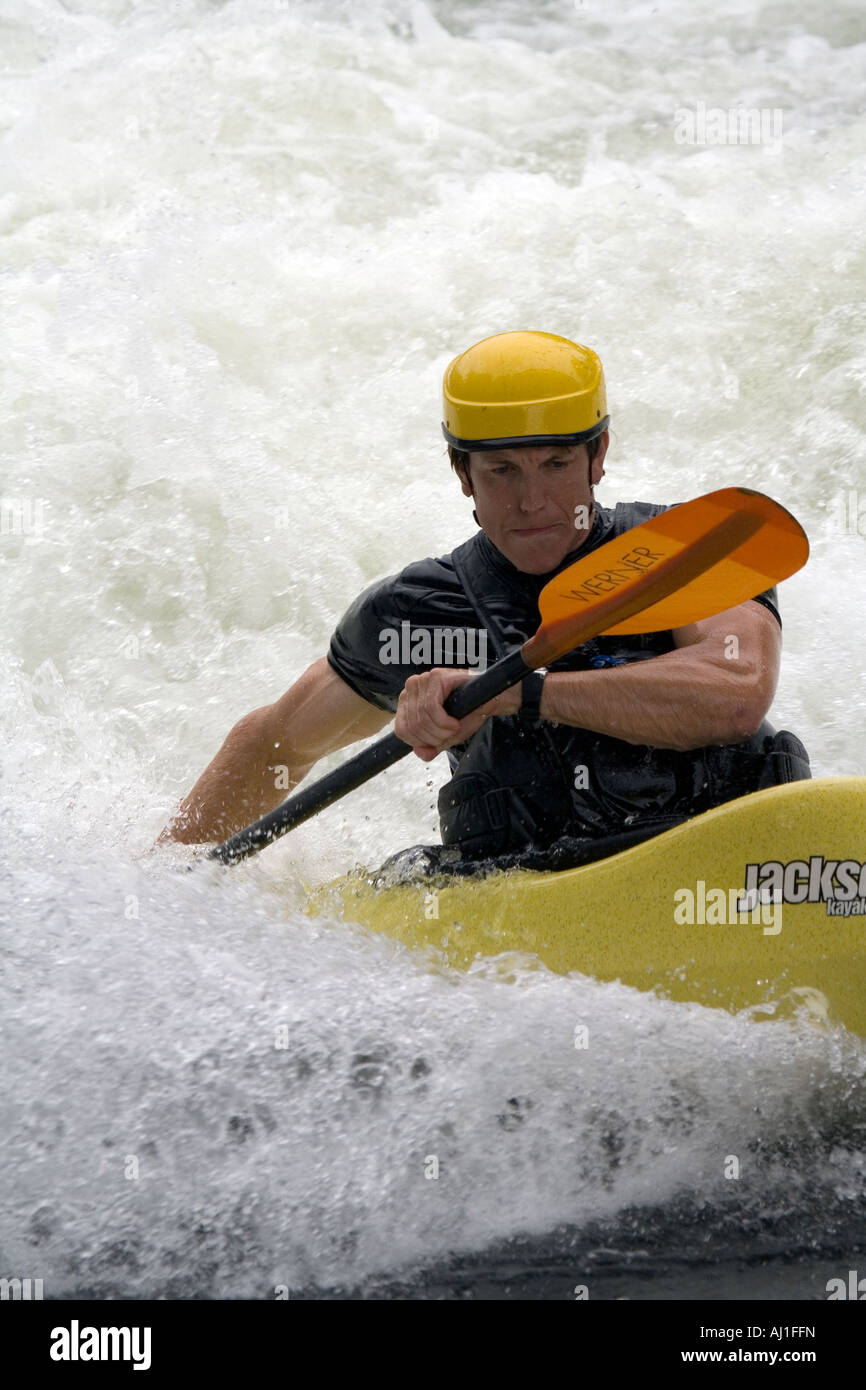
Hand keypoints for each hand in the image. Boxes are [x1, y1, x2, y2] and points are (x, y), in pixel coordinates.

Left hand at [394, 667, 520, 760]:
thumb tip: (419, 753)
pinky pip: (431, 707)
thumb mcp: (445, 736)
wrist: (487, 701)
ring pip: (422, 718)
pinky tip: (454, 722)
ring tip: (454, 728)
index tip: (437, 742)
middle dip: (434, 738)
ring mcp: (422, 681)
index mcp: (408, 702)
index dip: (420, 742)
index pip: (402, 730)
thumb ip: (431, 746)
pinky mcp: (436, 677)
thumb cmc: (466, 715)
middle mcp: (411, 689)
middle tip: (449, 735)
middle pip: (413, 726)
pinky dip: (444, 722)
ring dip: (441, 731)